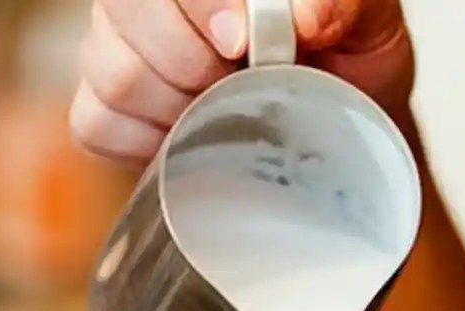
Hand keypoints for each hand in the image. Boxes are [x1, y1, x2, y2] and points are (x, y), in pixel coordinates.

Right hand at [72, 0, 413, 163]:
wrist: (338, 123)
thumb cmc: (350, 62)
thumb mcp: (371, 25)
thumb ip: (346, 3)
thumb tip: (302, 17)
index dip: (200, 6)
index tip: (242, 45)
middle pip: (122, 9)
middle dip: (189, 63)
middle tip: (241, 85)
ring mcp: (114, 41)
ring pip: (110, 72)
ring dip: (175, 107)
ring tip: (221, 111)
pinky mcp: (101, 102)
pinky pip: (93, 124)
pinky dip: (145, 143)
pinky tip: (187, 136)